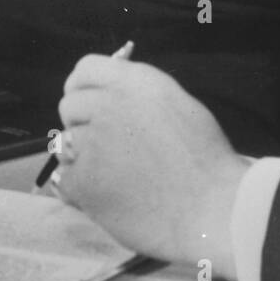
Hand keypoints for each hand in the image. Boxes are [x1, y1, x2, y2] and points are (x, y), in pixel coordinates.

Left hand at [56, 56, 247, 279]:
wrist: (214, 211)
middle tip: (106, 148)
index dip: (82, 87)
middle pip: (69, 105)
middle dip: (81, 124)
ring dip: (82, 158)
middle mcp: (109, 104)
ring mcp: (92, 142)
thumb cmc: (205, 162)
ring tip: (115, 176)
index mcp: (136, 82)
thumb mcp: (177, 106)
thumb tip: (107, 93)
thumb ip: (137, 95)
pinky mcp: (83, 179)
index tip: (88, 104)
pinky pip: (65, 179)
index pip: (85, 69)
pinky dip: (81, 190)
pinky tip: (110, 198)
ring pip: (65, 143)